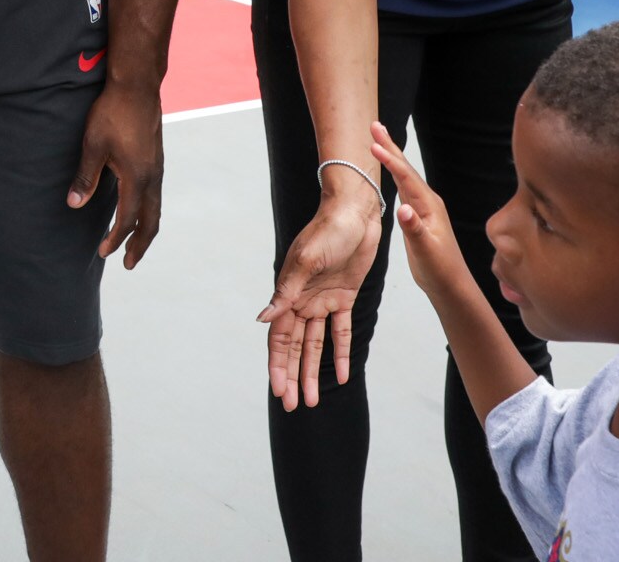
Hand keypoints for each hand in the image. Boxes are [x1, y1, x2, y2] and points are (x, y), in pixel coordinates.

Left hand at [68, 81, 163, 268]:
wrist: (137, 87)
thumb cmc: (112, 113)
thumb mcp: (93, 145)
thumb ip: (85, 177)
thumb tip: (73, 205)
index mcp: (137, 177)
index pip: (127, 219)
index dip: (115, 239)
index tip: (102, 253)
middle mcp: (152, 176)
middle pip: (151, 220)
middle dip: (140, 245)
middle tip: (128, 264)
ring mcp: (157, 167)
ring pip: (156, 208)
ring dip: (146, 228)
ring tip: (135, 244)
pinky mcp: (156, 159)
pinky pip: (155, 194)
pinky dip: (148, 211)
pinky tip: (138, 210)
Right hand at [256, 180, 381, 410]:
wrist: (355, 211)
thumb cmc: (327, 229)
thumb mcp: (306, 260)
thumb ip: (286, 292)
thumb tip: (263, 319)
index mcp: (289, 293)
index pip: (280, 338)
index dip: (278, 365)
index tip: (278, 391)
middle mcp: (303, 301)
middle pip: (295, 347)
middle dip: (293, 377)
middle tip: (293, 406)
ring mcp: (323, 300)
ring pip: (316, 345)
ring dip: (313, 372)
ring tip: (312, 400)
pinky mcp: (345, 297)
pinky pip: (342, 331)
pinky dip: (340, 352)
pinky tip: (342, 375)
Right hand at [369, 122, 464, 295]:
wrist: (451, 285)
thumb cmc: (440, 269)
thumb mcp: (426, 251)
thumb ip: (415, 229)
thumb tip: (402, 209)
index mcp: (429, 206)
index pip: (406, 177)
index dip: (390, 160)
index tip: (373, 143)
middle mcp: (427, 201)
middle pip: (405, 169)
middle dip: (390, 146)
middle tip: (375, 125)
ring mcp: (423, 207)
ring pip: (404, 176)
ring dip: (392, 157)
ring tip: (379, 140)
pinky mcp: (418, 215)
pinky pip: (403, 187)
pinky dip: (394, 173)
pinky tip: (390, 170)